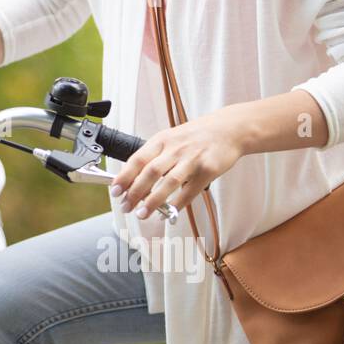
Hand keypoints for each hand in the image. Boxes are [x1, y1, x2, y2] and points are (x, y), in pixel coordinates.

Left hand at [109, 111, 246, 220]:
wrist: (229, 129)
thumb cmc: (196, 136)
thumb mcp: (170, 139)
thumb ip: (154, 156)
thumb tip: (133, 178)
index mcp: (162, 140)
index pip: (137, 159)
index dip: (124, 176)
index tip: (115, 191)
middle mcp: (175, 149)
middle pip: (150, 172)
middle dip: (134, 192)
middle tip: (125, 206)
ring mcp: (192, 159)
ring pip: (168, 182)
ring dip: (153, 201)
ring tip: (142, 214)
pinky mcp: (208, 170)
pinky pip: (190, 191)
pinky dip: (177, 204)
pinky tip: (169, 213)